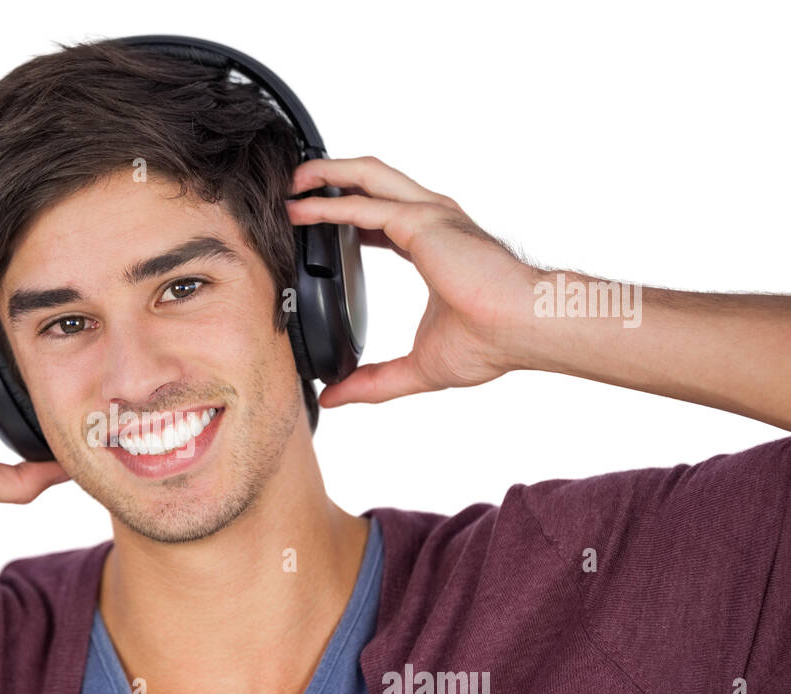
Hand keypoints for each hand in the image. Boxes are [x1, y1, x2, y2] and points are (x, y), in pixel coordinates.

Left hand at [286, 156, 539, 405]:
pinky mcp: (421, 224)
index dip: (346, 216)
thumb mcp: (418, 368)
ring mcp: (428, 215)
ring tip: (291, 183)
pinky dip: (328, 206)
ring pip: (367, 177)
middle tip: (294, 188)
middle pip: (372, 182)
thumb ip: (373, 382)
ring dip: (325, 175)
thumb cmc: (492, 341)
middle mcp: (431, 220)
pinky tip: (301, 210)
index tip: (315, 221)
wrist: (524, 329)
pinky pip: (363, 207)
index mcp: (433, 245)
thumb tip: (334, 397)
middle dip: (331, 178)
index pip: (381, 218)